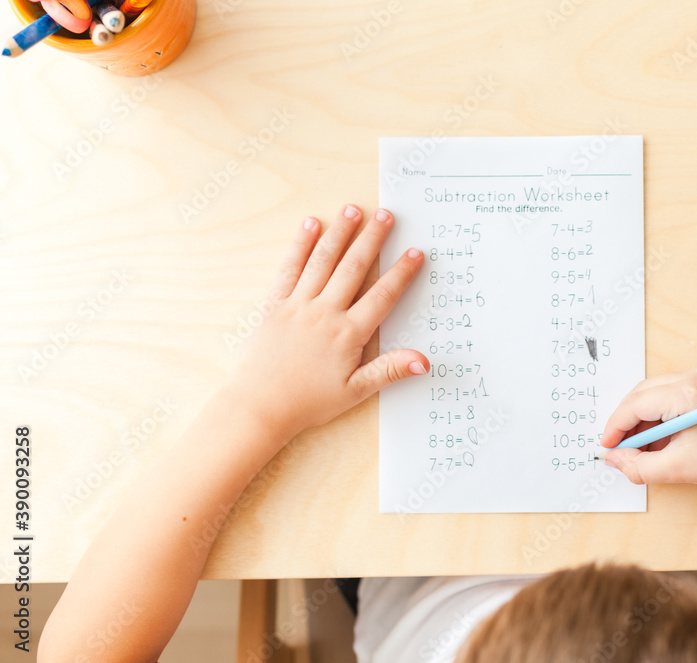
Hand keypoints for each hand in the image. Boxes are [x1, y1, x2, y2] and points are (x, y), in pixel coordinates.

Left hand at [223, 205, 427, 440]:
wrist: (259, 406)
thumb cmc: (307, 402)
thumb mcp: (355, 391)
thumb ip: (390, 371)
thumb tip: (424, 361)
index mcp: (348, 334)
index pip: (382, 296)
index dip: (401, 273)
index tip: (415, 253)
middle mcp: (324, 313)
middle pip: (354, 268)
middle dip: (372, 239)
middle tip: (387, 215)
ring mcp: (298, 305)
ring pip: (323, 261)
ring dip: (340, 233)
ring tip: (353, 209)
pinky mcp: (275, 304)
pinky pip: (290, 268)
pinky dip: (300, 245)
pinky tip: (310, 225)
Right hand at [600, 367, 696, 493]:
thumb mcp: (678, 469)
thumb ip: (639, 466)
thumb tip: (614, 459)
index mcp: (689, 392)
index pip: (636, 404)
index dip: (616, 427)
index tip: (606, 447)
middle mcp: (694, 376)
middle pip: (642, 395)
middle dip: (627, 423)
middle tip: (620, 450)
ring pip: (653, 395)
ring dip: (642, 422)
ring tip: (641, 451)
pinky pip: (669, 397)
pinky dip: (658, 418)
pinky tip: (659, 443)